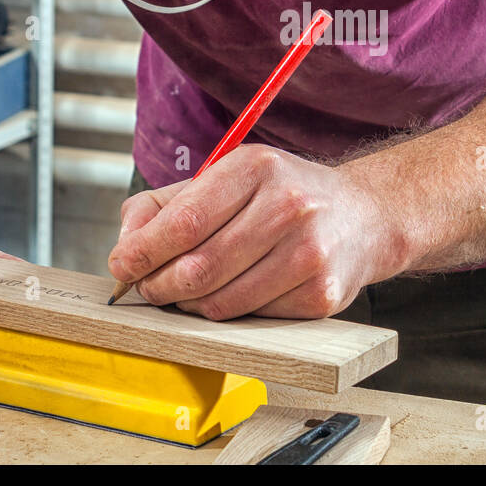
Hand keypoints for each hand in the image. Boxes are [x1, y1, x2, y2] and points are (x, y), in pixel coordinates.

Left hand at [109, 146, 405, 319]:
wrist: (364, 215)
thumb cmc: (281, 197)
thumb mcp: (227, 178)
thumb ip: (165, 205)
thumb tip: (125, 246)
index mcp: (256, 167)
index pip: (185, 221)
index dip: (143, 251)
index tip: (121, 266)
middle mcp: (287, 205)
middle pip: (199, 267)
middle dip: (159, 286)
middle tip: (148, 289)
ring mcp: (309, 252)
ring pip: (221, 301)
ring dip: (191, 305)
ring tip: (188, 292)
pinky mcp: (322, 294)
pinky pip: (252, 318)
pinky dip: (231, 314)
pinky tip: (234, 293)